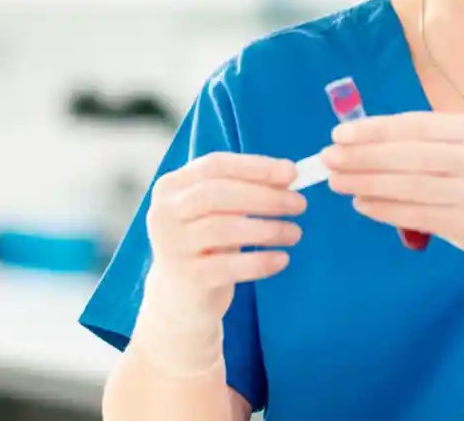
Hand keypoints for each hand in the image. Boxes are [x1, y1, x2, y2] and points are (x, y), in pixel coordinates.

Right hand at [136, 152, 305, 374]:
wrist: (181, 297)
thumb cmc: (206, 243)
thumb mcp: (218, 211)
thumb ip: (244, 190)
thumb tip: (288, 175)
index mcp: (171, 187)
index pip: (214, 165)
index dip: (255, 167)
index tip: (291, 172)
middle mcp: (164, 213)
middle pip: (218, 194)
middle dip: (265, 196)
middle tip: (300, 203)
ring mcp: (172, 246)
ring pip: (224, 228)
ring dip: (268, 229)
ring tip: (295, 232)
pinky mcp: (187, 278)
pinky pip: (229, 266)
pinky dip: (260, 261)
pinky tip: (282, 259)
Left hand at [323, 112, 463, 309]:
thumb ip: (438, 142)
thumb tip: (369, 140)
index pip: (418, 125)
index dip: (375, 129)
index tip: (340, 134)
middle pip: (410, 155)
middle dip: (362, 156)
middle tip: (327, 157)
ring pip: (409, 187)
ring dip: (366, 184)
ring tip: (336, 181)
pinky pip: (418, 216)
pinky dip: (385, 210)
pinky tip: (362, 204)